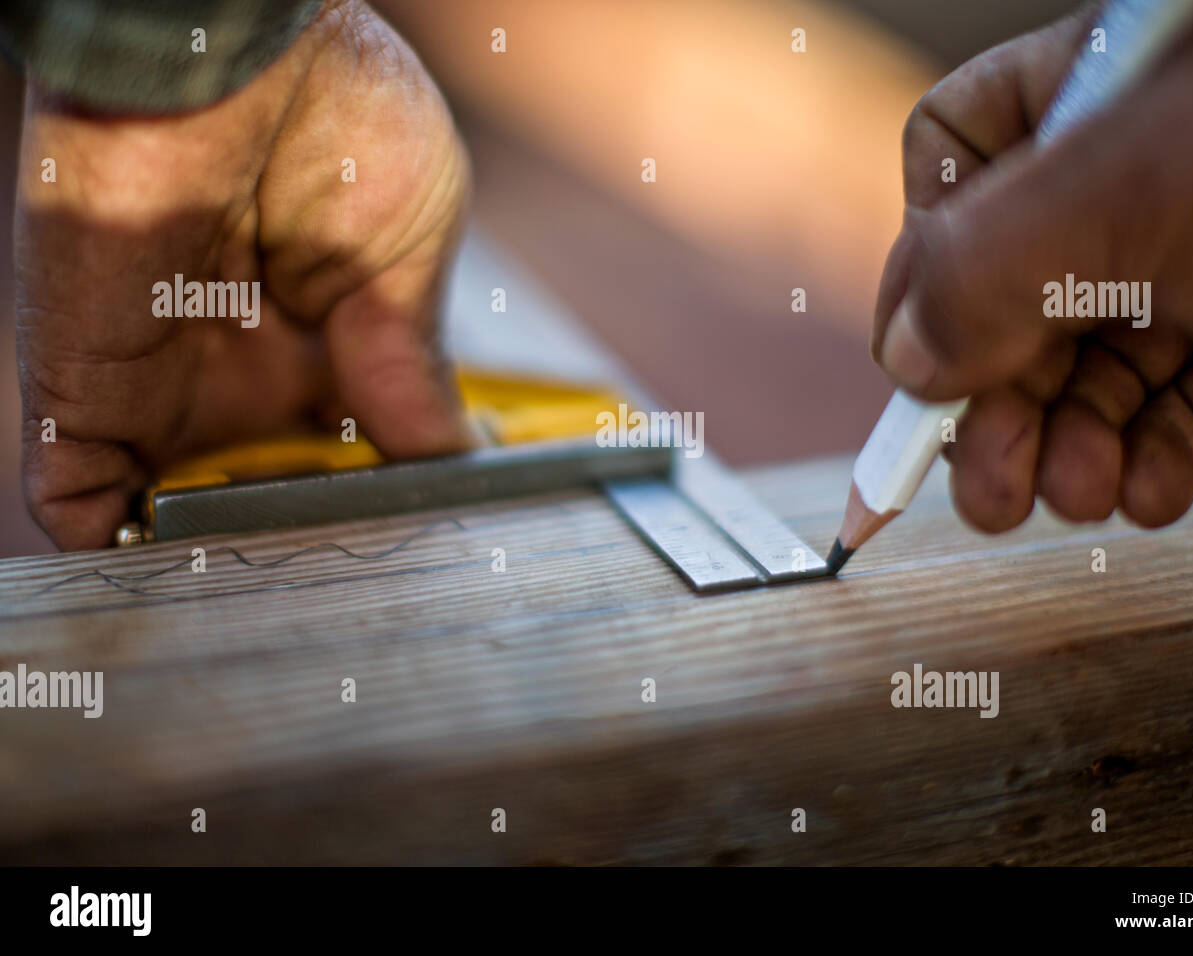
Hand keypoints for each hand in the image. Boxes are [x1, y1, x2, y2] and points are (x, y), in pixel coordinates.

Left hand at [15, 0, 471, 549]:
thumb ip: (415, 361)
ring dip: (232, 568)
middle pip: (274, 494)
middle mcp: (242, 369)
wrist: (235, 51)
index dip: (383, 502)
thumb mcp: (413, 246)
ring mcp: (165, 387)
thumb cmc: (343, 119)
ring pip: (188, 517)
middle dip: (313, 550)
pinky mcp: (88, 395)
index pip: (349, 449)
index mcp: (323, 335)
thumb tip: (455, 455)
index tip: (426, 546)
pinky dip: (128, 559)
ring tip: (301, 621)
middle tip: (370, 599)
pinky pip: (86, 505)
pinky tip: (199, 588)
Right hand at [872, 2, 1192, 532]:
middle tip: (981, 486)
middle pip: (1014, 294)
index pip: (959, 161)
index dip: (925, 261)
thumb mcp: (1139, 190)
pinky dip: (1151, 465)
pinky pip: (1182, 414)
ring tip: (1065, 495)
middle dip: (990, 400)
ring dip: (1062, 447)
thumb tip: (908, 355)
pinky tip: (1143, 491)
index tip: (923, 358)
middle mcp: (1147, 182)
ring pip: (1091, 371)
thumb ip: (983, 263)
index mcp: (1100, 98)